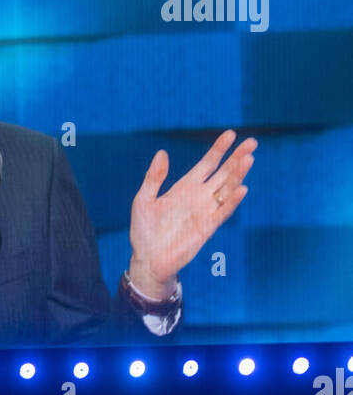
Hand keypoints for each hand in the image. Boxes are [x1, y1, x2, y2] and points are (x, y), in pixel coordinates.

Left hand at [128, 130, 256, 297]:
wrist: (147, 260)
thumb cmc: (144, 231)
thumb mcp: (143, 200)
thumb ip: (154, 178)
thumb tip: (162, 153)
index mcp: (185, 187)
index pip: (208, 163)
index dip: (219, 149)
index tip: (231, 134)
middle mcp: (199, 197)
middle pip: (223, 173)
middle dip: (237, 158)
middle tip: (251, 142)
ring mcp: (205, 212)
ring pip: (227, 189)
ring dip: (238, 175)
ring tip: (249, 159)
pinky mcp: (207, 228)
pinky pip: (223, 212)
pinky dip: (232, 201)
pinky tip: (242, 188)